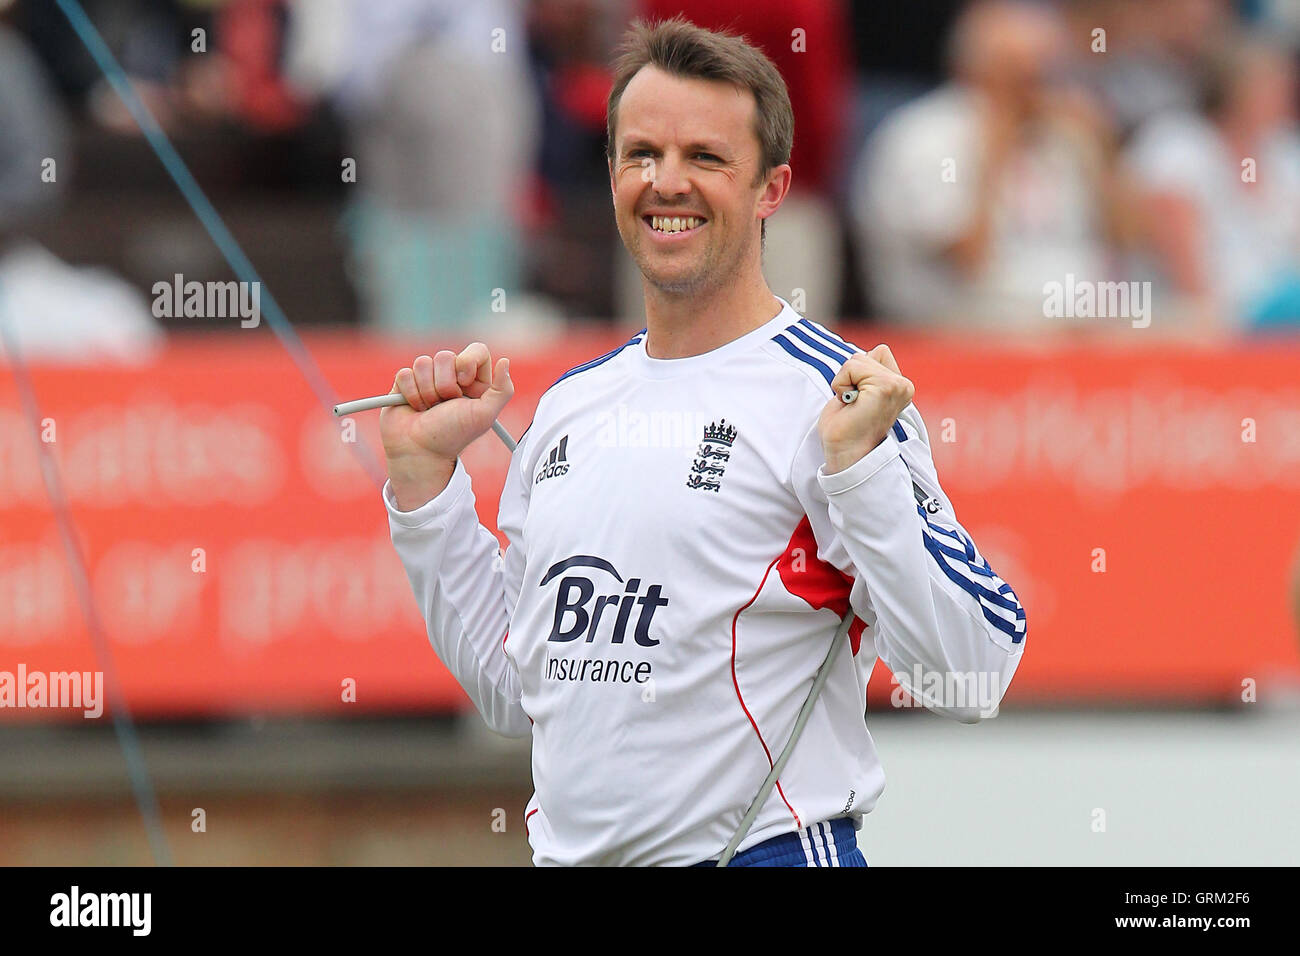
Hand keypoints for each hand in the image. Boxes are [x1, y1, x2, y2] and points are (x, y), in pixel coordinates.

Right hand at [380, 343, 512, 508]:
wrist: (419, 452)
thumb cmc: (452, 436)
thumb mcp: (484, 415)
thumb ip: (502, 390)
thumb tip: (505, 361)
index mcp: (475, 382)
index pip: (476, 351)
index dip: (467, 362)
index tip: (464, 383)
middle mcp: (452, 377)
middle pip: (445, 356)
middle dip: (444, 384)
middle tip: (445, 405)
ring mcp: (428, 379)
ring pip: (423, 362)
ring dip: (426, 391)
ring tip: (429, 409)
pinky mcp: (406, 383)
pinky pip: (405, 373)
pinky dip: (410, 394)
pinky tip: (415, 408)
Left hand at [818, 344, 913, 474]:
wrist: (846, 455)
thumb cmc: (847, 428)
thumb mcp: (860, 391)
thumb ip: (870, 371)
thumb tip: (877, 350)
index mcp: (900, 387)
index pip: (877, 353)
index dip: (856, 374)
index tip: (858, 401)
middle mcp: (903, 385)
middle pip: (864, 355)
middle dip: (849, 377)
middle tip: (853, 405)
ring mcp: (897, 385)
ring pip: (857, 360)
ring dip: (844, 382)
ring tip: (852, 405)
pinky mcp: (886, 387)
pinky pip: (852, 366)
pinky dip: (841, 384)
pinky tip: (850, 404)